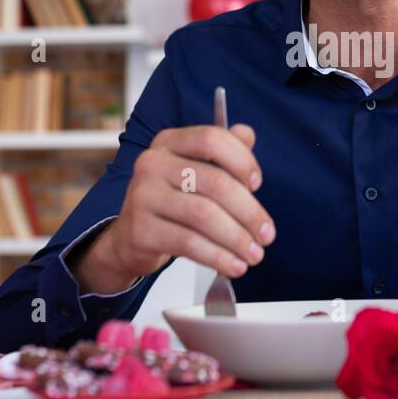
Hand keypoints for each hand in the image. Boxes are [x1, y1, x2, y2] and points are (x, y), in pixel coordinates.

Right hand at [74, 124, 275, 292]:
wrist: (130, 238)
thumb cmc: (171, 201)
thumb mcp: (196, 171)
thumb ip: (224, 151)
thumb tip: (247, 133)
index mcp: (169, 142)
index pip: (212, 139)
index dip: (242, 160)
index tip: (257, 184)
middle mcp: (152, 163)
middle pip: (215, 183)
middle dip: (249, 212)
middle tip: (267, 234)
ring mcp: (143, 196)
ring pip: (204, 216)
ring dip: (237, 238)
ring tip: (255, 254)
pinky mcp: (141, 229)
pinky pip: (189, 243)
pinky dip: (218, 256)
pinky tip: (234, 265)